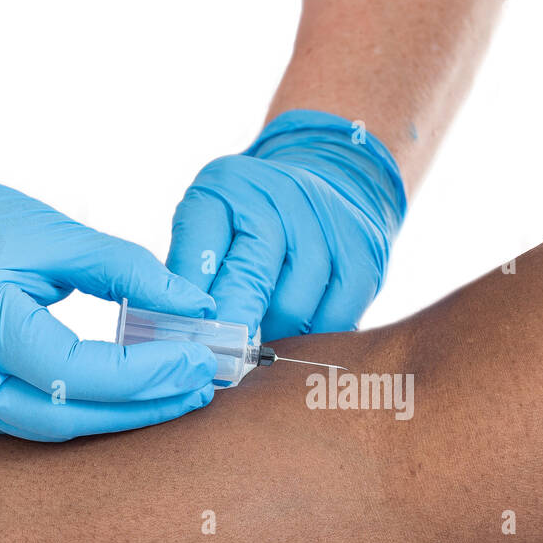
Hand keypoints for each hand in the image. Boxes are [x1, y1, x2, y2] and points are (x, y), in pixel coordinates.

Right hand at [0, 126, 217, 440]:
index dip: (143, 374)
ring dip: (119, 416)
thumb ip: (128, 271)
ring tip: (175, 392)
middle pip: (67, 418)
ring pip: (52, 430)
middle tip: (199, 388)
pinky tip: (129, 394)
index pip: (75, 373)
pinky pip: (32, 421)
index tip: (195, 359)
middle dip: (142, 408)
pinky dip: (85, 411)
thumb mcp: (56, 233)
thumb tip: (195, 306)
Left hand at [166, 110, 405, 340]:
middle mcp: (281, 198)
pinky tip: (299, 336)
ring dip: (272, 338)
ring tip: (261, 341)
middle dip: (230, 332)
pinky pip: (333, 322)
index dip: (190, 309)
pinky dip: (313, 341)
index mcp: (227, 187)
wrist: (334, 181)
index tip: (186, 344)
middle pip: (250, 284)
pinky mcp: (365, 258)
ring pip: (292, 312)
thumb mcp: (212, 224)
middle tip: (220, 361)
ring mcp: (328, 226)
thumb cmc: (255, 218)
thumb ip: (190, 273)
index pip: (199, 256)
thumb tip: (176, 338)